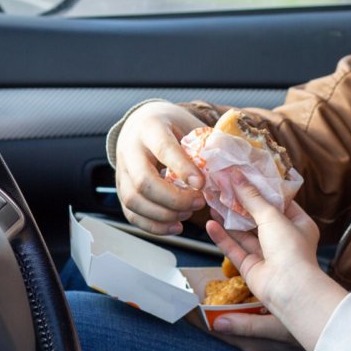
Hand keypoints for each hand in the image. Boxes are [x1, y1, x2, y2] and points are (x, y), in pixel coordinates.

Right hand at [115, 102, 207, 234]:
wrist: (142, 124)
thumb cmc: (172, 126)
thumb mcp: (189, 125)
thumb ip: (205, 144)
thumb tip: (229, 168)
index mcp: (150, 128)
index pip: (164, 149)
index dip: (183, 168)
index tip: (201, 184)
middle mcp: (130, 149)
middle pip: (143, 181)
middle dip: (174, 199)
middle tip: (199, 202)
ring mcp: (122, 171)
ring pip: (134, 200)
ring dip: (164, 215)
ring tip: (188, 213)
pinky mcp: (121, 190)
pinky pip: (131, 214)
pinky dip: (154, 226)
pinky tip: (175, 226)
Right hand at [207, 183, 347, 350]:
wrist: (288, 289)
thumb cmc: (290, 250)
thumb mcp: (272, 216)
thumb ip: (252, 198)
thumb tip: (236, 177)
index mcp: (298, 224)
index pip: (278, 202)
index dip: (260, 189)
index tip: (243, 176)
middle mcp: (283, 238)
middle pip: (257, 216)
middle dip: (239, 202)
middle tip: (222, 186)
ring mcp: (267, 254)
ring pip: (244, 232)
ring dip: (228, 218)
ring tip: (211, 200)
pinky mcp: (252, 267)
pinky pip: (235, 249)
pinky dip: (223, 237)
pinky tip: (210, 224)